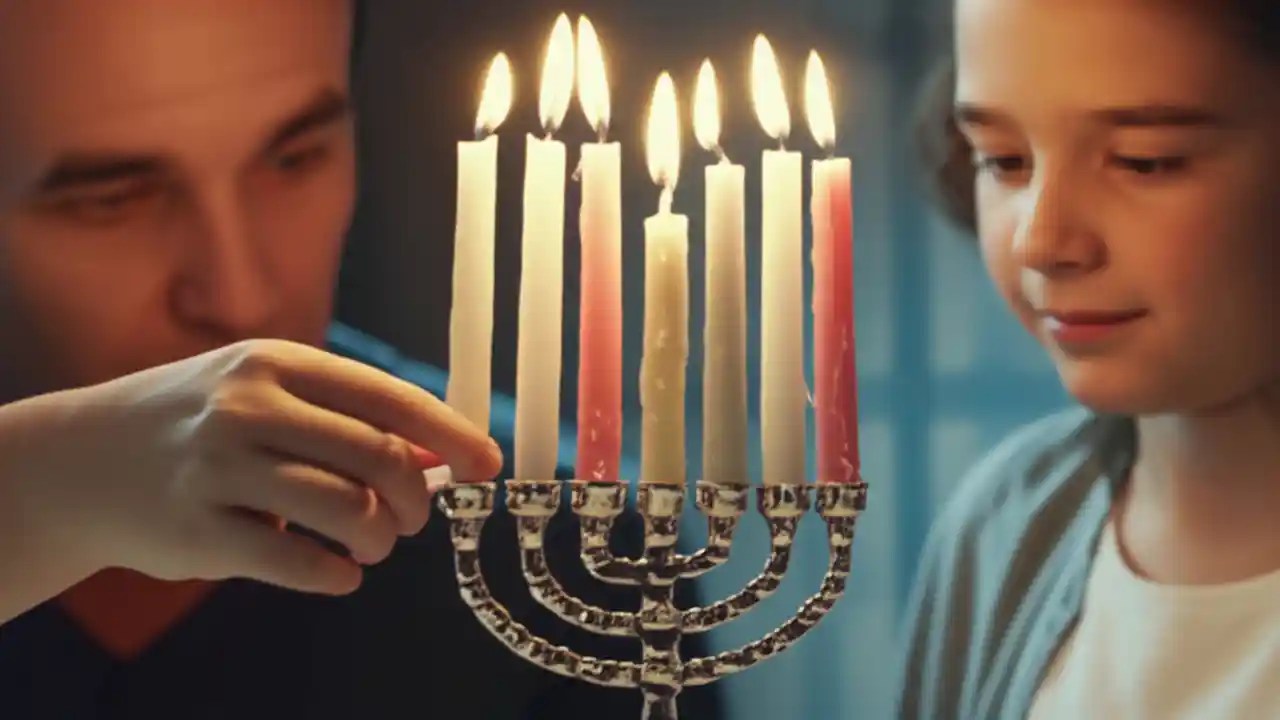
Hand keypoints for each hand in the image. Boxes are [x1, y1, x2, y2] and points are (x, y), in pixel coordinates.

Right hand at [5, 338, 500, 595]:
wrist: (81, 459)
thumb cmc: (200, 425)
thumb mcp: (264, 393)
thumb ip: (344, 418)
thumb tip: (439, 455)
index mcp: (278, 363)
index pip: (390, 398)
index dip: (451, 435)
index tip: (487, 466)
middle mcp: (249, 407)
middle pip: (379, 458)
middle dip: (416, 499)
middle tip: (414, 520)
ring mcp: (220, 468)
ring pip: (346, 509)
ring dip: (381, 538)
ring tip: (376, 545)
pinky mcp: (198, 531)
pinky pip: (298, 562)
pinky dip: (337, 575)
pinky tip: (340, 572)